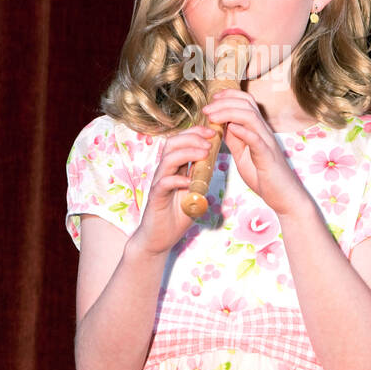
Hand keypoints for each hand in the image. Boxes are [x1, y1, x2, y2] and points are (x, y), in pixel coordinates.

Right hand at [129, 125, 217, 257]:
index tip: (213, 131)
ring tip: (204, 154)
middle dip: (193, 137)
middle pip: (173, 143)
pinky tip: (190, 181)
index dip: (196, 133)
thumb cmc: (176, 215)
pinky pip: (163, 183)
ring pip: (168, 159)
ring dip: (187, 153)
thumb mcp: (194, 193)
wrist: (158, 238)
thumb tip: (215, 162)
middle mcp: (164, 172)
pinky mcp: (155, 198)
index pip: (181, 142)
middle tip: (211, 139)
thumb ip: (201, 178)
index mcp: (174, 168)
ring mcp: (159, 183)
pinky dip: (177, 179)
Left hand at [200, 89, 312, 216]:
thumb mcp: (244, 154)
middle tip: (206, 109)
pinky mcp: (268, 157)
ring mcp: (267, 143)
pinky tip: (231, 128)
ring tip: (212, 117)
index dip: (229, 96)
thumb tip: (223, 126)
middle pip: (247, 104)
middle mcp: (264, 132)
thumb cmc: (264, 176)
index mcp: (258, 129)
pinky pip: (257, 140)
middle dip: (224, 102)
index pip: (246, 102)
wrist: (284, 196)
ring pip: (250, 117)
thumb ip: (235, 139)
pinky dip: (244, 131)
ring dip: (228, 113)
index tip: (213, 99)